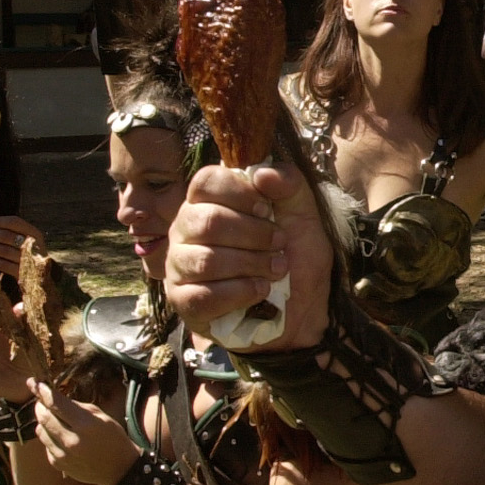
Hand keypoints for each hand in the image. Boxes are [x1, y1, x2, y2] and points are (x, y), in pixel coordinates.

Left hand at [0, 215, 46, 279]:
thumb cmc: (27, 253)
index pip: (14, 222)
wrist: (41, 276)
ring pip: (4, 250)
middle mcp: (34, 245)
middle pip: (7, 236)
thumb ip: (9, 231)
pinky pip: (4, 265)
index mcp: (34, 233)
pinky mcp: (22, 273)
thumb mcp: (25, 239)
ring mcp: (29, 260)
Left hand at [28, 378, 139, 484]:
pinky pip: (45, 444)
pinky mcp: (57, 464)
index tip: (34, 383)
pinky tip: (61, 435)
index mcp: (86, 425)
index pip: (56, 404)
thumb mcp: (101, 416)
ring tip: (53, 417)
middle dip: (40, 405)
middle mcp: (71, 440)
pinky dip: (49, 436)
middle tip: (42, 399)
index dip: (42, 391)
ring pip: (40, 430)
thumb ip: (77, 407)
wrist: (119, 469)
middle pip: (43, 417)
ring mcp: (62, 454)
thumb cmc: (113, 438)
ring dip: (43, 420)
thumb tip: (55, 398)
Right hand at [164, 162, 329, 349]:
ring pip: (205, 259)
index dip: (239, 193)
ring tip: (276, 271)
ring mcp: (180, 265)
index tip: (267, 209)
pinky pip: (203, 295)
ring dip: (251, 265)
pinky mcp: (183, 300)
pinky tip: (260, 292)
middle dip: (253, 235)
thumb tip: (263, 173)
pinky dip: (240, 293)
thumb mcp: (305, 217)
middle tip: (279, 245)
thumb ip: (291, 186)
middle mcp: (186, 229)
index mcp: (210, 201)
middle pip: (206, 220)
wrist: (301, 310)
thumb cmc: (295, 258)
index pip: (206, 181)